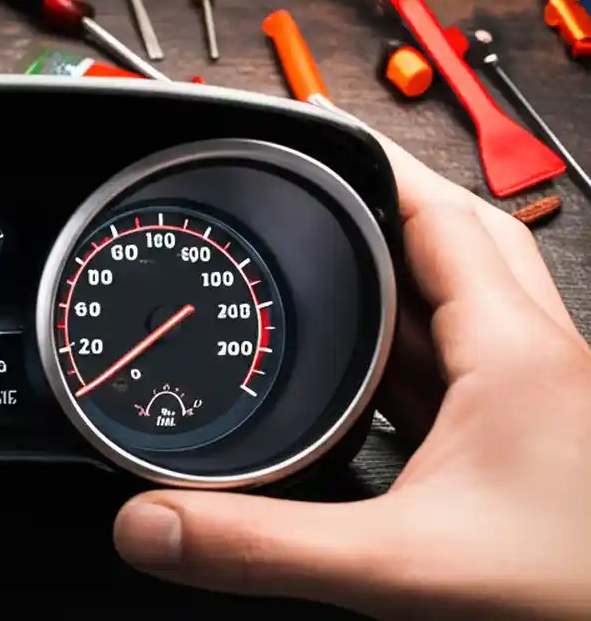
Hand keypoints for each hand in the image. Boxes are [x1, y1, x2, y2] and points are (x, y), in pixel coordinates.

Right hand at [113, 135, 590, 619]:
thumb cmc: (576, 601)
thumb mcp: (402, 570)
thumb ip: (265, 545)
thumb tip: (156, 524)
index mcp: (518, 361)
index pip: (442, 217)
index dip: (375, 164)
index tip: (317, 130)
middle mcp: (541, 369)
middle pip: (460, 244)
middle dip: (382, 211)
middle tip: (314, 196)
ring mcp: (545, 410)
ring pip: (467, 309)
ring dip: (397, 287)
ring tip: (323, 282)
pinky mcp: (536, 452)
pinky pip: (465, 373)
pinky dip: (410, 359)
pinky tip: (367, 392)